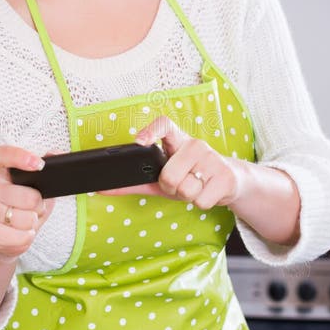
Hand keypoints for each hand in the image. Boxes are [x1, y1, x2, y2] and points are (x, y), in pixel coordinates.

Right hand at [0, 146, 53, 257]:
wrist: (2, 238)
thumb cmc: (22, 208)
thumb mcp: (37, 187)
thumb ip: (47, 170)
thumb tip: (58, 154)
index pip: (5, 155)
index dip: (21, 157)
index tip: (39, 164)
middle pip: (30, 197)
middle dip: (39, 206)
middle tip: (33, 208)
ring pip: (27, 219)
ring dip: (32, 224)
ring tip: (24, 222)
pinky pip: (21, 237)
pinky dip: (26, 238)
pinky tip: (18, 234)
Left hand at [103, 116, 244, 209]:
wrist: (229, 182)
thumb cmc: (190, 177)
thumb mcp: (163, 177)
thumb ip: (134, 182)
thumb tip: (100, 189)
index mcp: (178, 140)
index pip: (164, 125)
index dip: (151, 131)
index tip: (140, 141)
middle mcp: (195, 144)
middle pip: (168, 176)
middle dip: (170, 189)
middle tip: (180, 184)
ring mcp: (212, 158)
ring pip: (185, 190)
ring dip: (186, 197)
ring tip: (195, 187)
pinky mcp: (225, 176)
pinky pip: (200, 201)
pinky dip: (201, 203)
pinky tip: (207, 192)